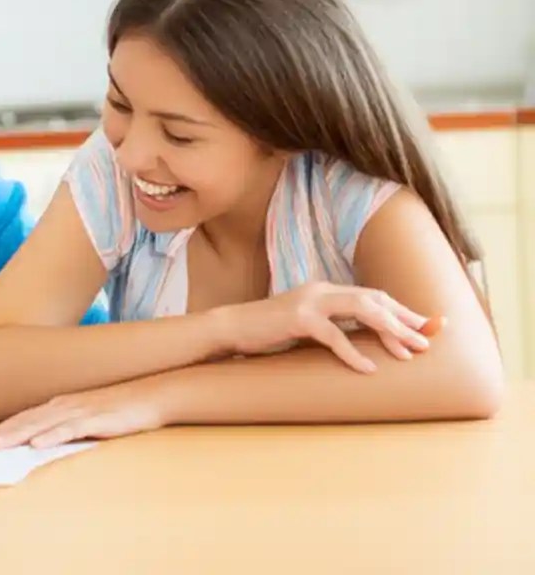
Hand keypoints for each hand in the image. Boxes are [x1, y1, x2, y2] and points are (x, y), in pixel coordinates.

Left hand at [0, 380, 168, 449]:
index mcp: (56, 406)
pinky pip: (69, 429)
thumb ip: (62, 427)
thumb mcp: (84, 419)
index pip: (19, 420)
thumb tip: (40, 442)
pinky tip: (36, 444)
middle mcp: (61, 406)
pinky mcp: (95, 419)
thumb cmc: (117, 410)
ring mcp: (77, 411)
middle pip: (22, 422)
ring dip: (14, 436)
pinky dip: (51, 436)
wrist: (150, 396)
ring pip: (39, 425)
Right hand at [221, 282, 431, 373]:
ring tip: (408, 352)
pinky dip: (353, 352)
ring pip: (362, 308)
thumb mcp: (304, 327)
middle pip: (375, 298)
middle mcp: (322, 290)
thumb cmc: (266, 332)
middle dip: (404, 319)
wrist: (230, 328)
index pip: (373, 295)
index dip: (402, 311)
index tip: (427, 327)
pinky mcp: (298, 318)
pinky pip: (333, 335)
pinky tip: (368, 368)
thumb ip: (330, 328)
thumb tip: (360, 345)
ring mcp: (310, 302)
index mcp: (326, 291)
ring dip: (390, 330)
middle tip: (427, 341)